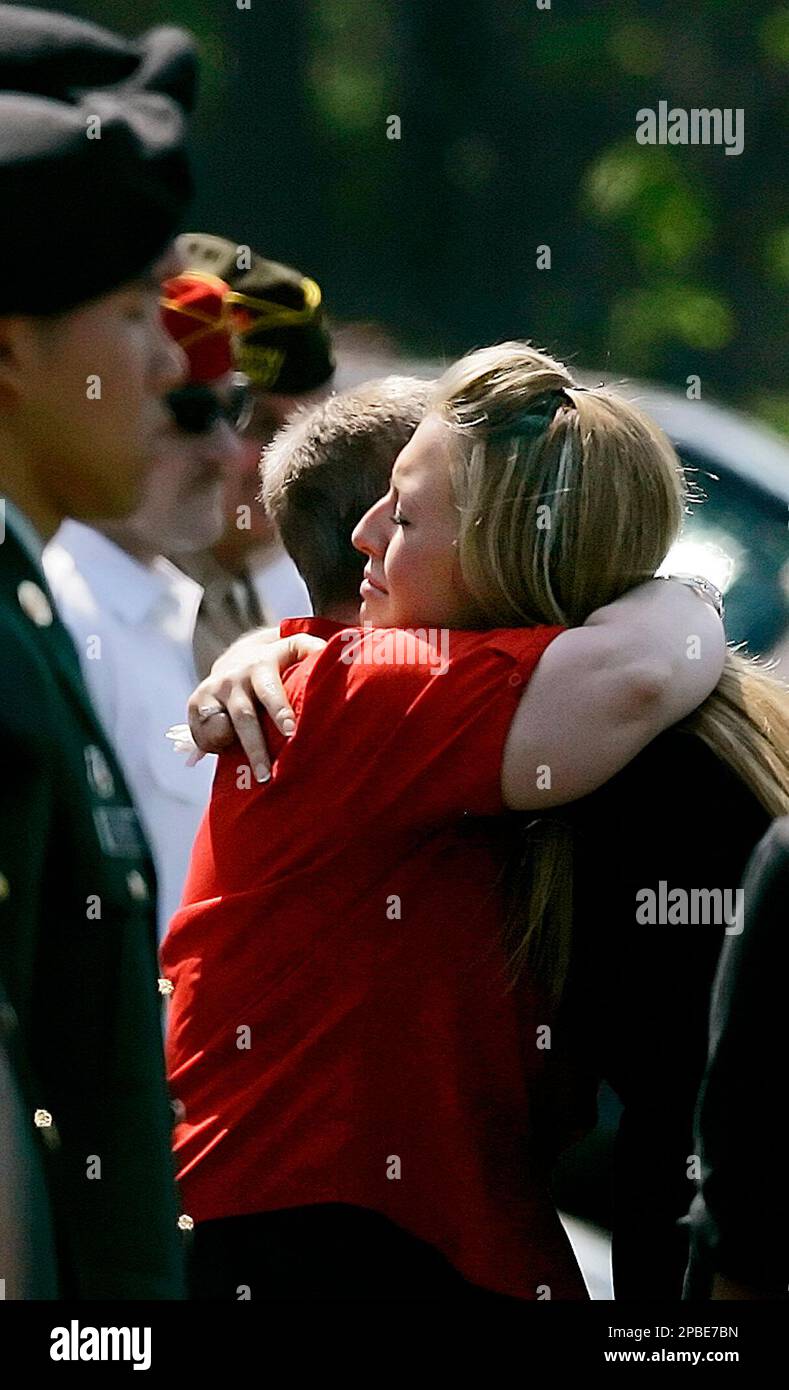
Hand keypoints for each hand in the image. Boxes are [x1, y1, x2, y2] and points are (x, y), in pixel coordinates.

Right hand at [186, 632, 326, 781]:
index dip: (279, 709)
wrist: (235, 658)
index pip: (271, 688)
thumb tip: (338, 653)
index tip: (291, 731)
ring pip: (221, 729)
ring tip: (260, 776)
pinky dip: (214, 747)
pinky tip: (229, 755)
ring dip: (237, 752)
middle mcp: (235, 677)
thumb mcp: (292, 649)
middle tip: (269, 774)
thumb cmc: (277, 664)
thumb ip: (312, 650)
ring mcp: (213, 690)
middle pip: (245, 717)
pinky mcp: (196, 704)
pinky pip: (203, 734)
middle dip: (256, 746)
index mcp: (262, 663)